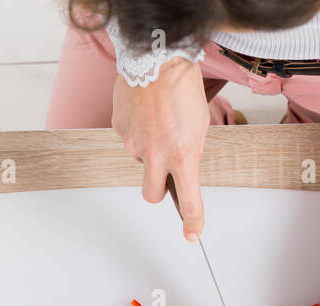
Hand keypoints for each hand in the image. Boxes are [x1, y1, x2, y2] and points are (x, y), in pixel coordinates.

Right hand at [111, 57, 208, 239]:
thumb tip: (184, 166)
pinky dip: (138, 132)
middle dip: (159, 190)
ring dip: (149, 151)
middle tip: (166, 175)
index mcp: (182, 156)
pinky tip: (146, 114)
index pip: (188, 200)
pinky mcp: (119, 129)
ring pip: (140, 162)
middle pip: (151, 195)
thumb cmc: (182, 87)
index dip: (192, 221)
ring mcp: (133, 143)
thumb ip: (191, 152)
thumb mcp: (200, 126)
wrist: (157, 59)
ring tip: (159, 123)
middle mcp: (155, 155)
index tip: (192, 233)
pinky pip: (130, 139)